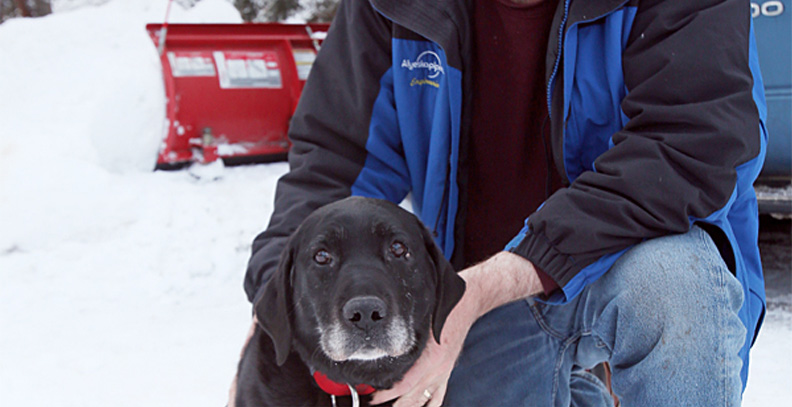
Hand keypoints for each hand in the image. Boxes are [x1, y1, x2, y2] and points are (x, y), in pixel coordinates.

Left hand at [369, 286, 477, 406]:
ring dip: (407, 406)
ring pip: (425, 402)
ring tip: (390, 406)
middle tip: (373, 401)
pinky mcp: (447, 372)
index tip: (372, 396)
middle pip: (412, 400)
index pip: (405, 386)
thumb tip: (379, 339)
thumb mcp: (421, 317)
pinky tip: (414, 405)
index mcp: (432, 357)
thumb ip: (403, 332)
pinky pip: (437, 397)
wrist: (467, 302)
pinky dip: (425, 405)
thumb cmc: (443, 305)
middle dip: (392, 404)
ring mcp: (444, 373)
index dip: (385, 395)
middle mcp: (439, 370)